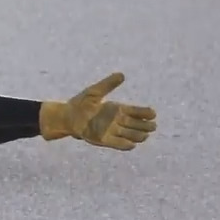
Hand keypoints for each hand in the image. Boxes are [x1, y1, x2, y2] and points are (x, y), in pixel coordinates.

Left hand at [39, 72, 156, 149]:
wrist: (67, 116)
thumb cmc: (80, 103)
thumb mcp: (95, 92)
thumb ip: (108, 84)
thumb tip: (122, 75)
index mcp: (117, 109)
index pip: (136, 111)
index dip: (145, 113)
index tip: (152, 113)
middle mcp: (117, 121)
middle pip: (136, 125)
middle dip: (145, 126)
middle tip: (152, 126)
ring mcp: (111, 131)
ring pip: (130, 135)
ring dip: (138, 136)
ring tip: (144, 136)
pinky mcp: (103, 140)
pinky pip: (117, 144)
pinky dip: (125, 145)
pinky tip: (132, 145)